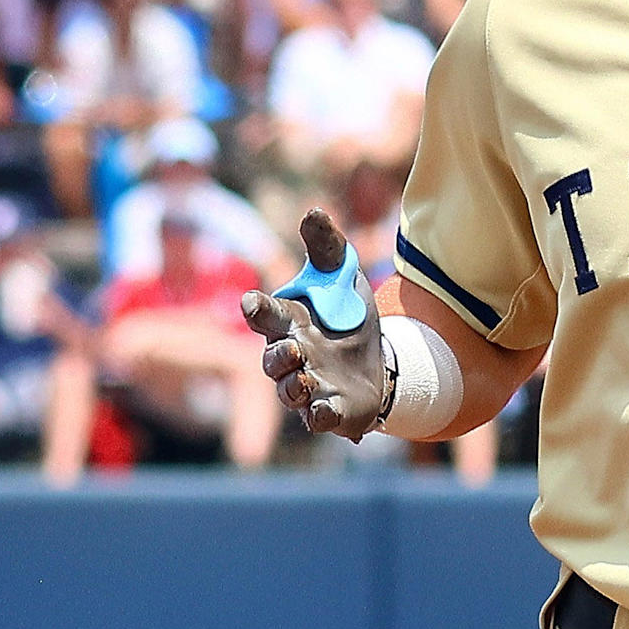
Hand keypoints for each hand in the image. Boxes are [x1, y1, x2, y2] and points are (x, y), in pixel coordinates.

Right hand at [242, 209, 391, 436]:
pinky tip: (324, 411)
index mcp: (288, 322)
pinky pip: (318, 418)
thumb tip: (312, 210)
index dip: (257, 309)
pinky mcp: (327, 411)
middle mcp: (290, 357)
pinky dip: (320, 416)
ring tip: (307, 377)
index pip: (265, 314)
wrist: (378, 362)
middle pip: (274, 359)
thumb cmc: (346, 316)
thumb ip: (326, 247)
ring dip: (296, 386)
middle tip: (294, 348)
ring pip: (290, 391)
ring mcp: (307, 387)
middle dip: (280, 355)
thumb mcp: (343, 277)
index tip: (251, 301)